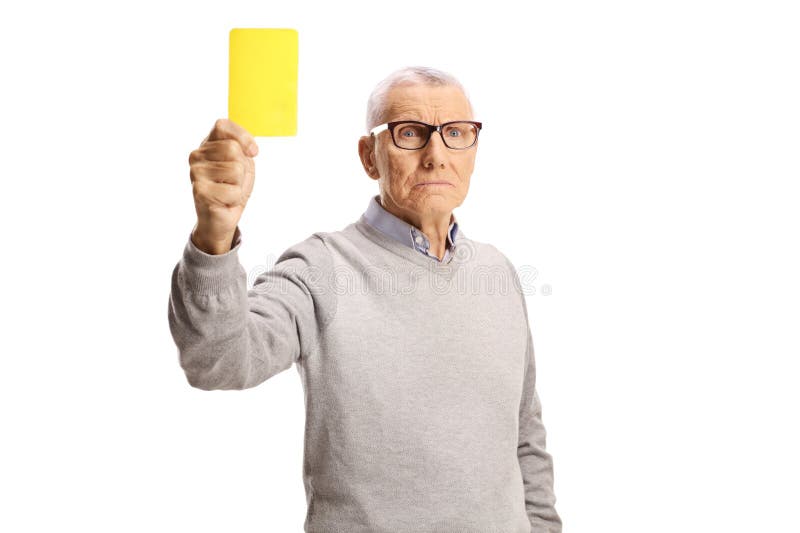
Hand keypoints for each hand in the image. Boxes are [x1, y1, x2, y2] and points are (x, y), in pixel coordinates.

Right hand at [188, 118, 258, 253]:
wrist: (221, 217)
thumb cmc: (231, 187)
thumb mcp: (242, 162)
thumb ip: (243, 148)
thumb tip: (251, 150)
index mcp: (207, 144)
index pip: (222, 125)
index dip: (243, 137)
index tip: (253, 152)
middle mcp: (197, 155)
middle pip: (232, 149)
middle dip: (242, 168)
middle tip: (234, 181)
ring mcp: (196, 172)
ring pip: (235, 170)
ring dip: (239, 185)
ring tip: (229, 191)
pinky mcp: (200, 191)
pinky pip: (233, 190)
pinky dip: (235, 198)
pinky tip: (224, 201)